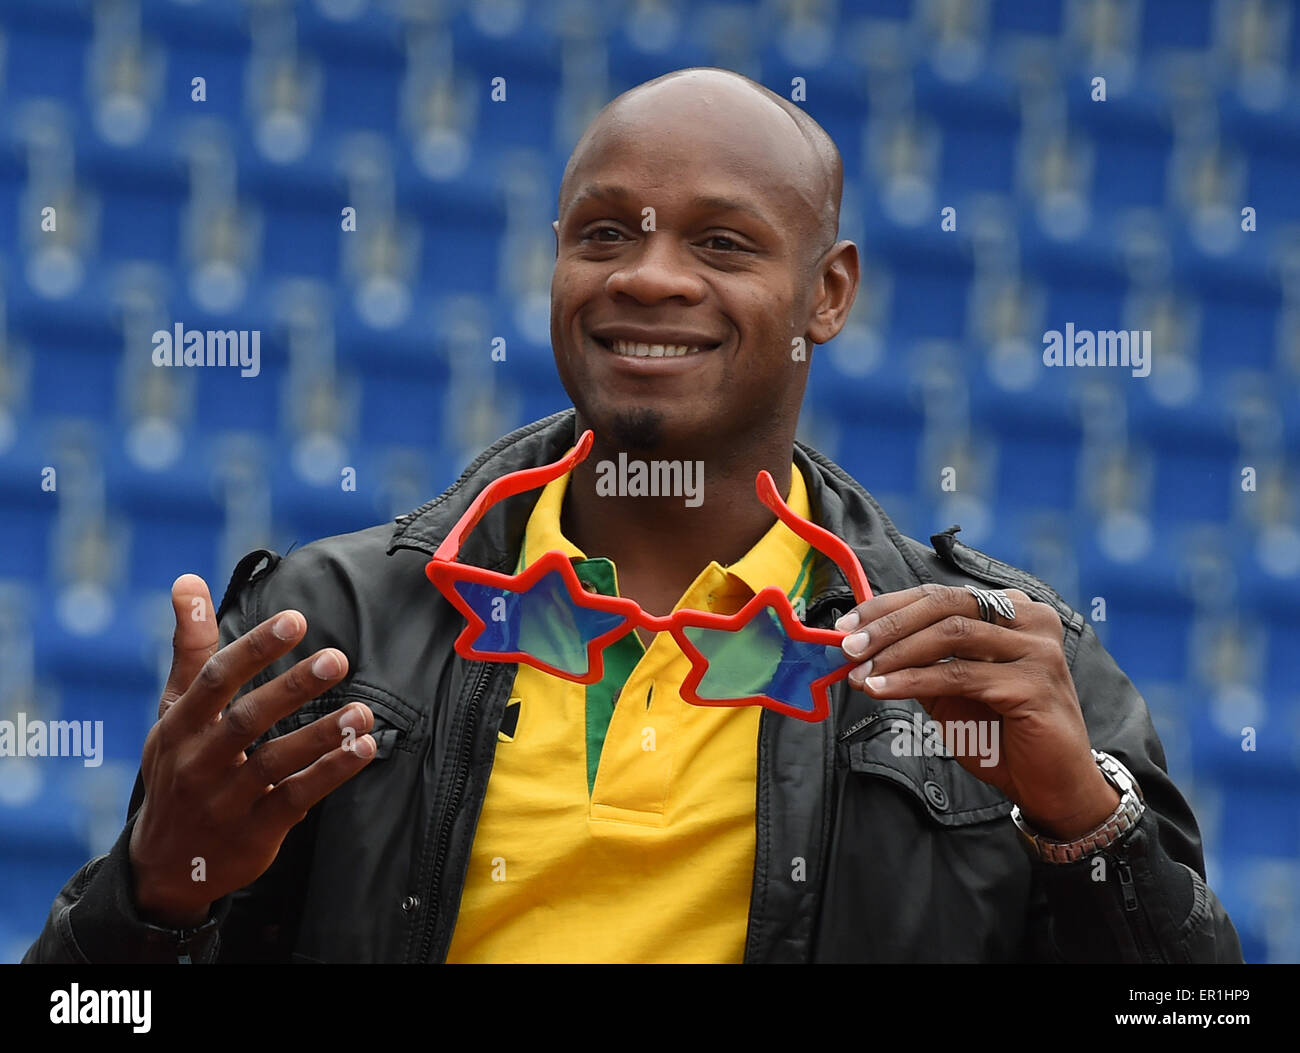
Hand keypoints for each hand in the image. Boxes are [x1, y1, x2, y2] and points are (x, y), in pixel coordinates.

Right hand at [128, 574, 376, 926]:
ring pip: (274, 763)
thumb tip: (189, 581)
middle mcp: (197, 762)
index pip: (215, 680)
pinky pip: (295, 799)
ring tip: (363, 710)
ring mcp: (224, 801)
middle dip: (292, 688)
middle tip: (338, 659)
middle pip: (246, 720)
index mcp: (179, 726)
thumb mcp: (175, 710)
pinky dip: (329, 773)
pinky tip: (362, 750)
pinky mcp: (253, 832)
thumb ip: (192, 648)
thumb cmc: (179, 767)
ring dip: (321, 735)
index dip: (255, 649)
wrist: (165, 864)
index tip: (295, 620)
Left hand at [836, 583, 1117, 840]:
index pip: (938, 596)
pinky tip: (882, 690)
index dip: (888, 607)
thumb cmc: (1000, 733)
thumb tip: (860, 647)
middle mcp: (1030, 619)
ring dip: (895, 653)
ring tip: (860, 673)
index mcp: (1012, 609)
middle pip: (944, 606)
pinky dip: (913, 681)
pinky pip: (958, 675)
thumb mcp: (951, 689)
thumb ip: (917, 661)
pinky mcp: (1033, 683)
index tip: (846, 625)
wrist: (1051, 785)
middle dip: (887, 625)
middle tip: (846, 647)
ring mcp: (1036, 649)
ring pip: (949, 635)